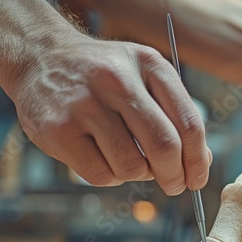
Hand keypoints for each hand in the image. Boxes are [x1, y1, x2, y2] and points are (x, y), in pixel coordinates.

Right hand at [5, 33, 210, 193]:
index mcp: (148, 64)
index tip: (197, 177)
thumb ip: (174, 112)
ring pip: (132, 166)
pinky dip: (110, 176)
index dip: (198, 159)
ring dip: (138, 174)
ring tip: (130, 160)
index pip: (189, 123)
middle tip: (173, 185)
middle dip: (175, 176)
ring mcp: (84, 104)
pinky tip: (105, 159)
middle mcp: (116, 80)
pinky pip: (100, 174)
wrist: (40, 56)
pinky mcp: (57, 129)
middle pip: (164, 146)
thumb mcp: (143, 74)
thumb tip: (201, 162)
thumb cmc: (103, 74)